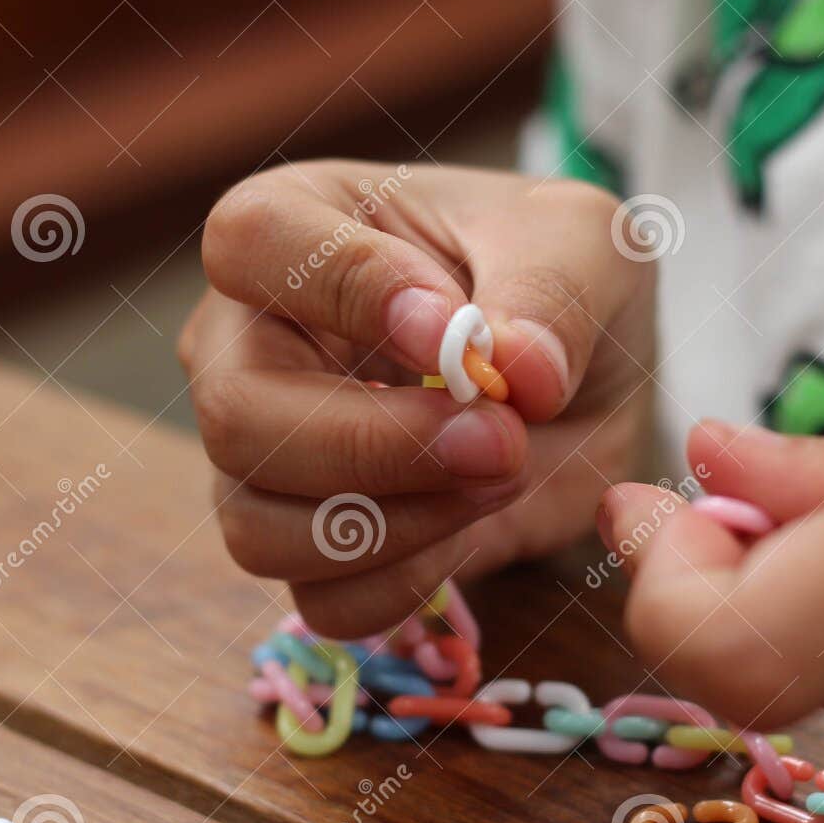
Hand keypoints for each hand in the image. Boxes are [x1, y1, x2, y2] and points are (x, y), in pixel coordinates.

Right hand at [181, 160, 653, 637]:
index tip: (456, 331)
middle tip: (502, 441)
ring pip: (260, 525)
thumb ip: (551, 293)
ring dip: (397, 525)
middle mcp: (247, 339)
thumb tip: (514, 371)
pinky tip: (472, 532)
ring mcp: (263, 453)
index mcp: (296, 222)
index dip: (348, 290)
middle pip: (238, 413)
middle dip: (378, 444)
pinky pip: (319, 600)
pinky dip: (404, 583)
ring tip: (501, 476)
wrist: (585, 372)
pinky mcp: (307, 544)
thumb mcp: (584, 244)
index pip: (253, 240)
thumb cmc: (555, 274)